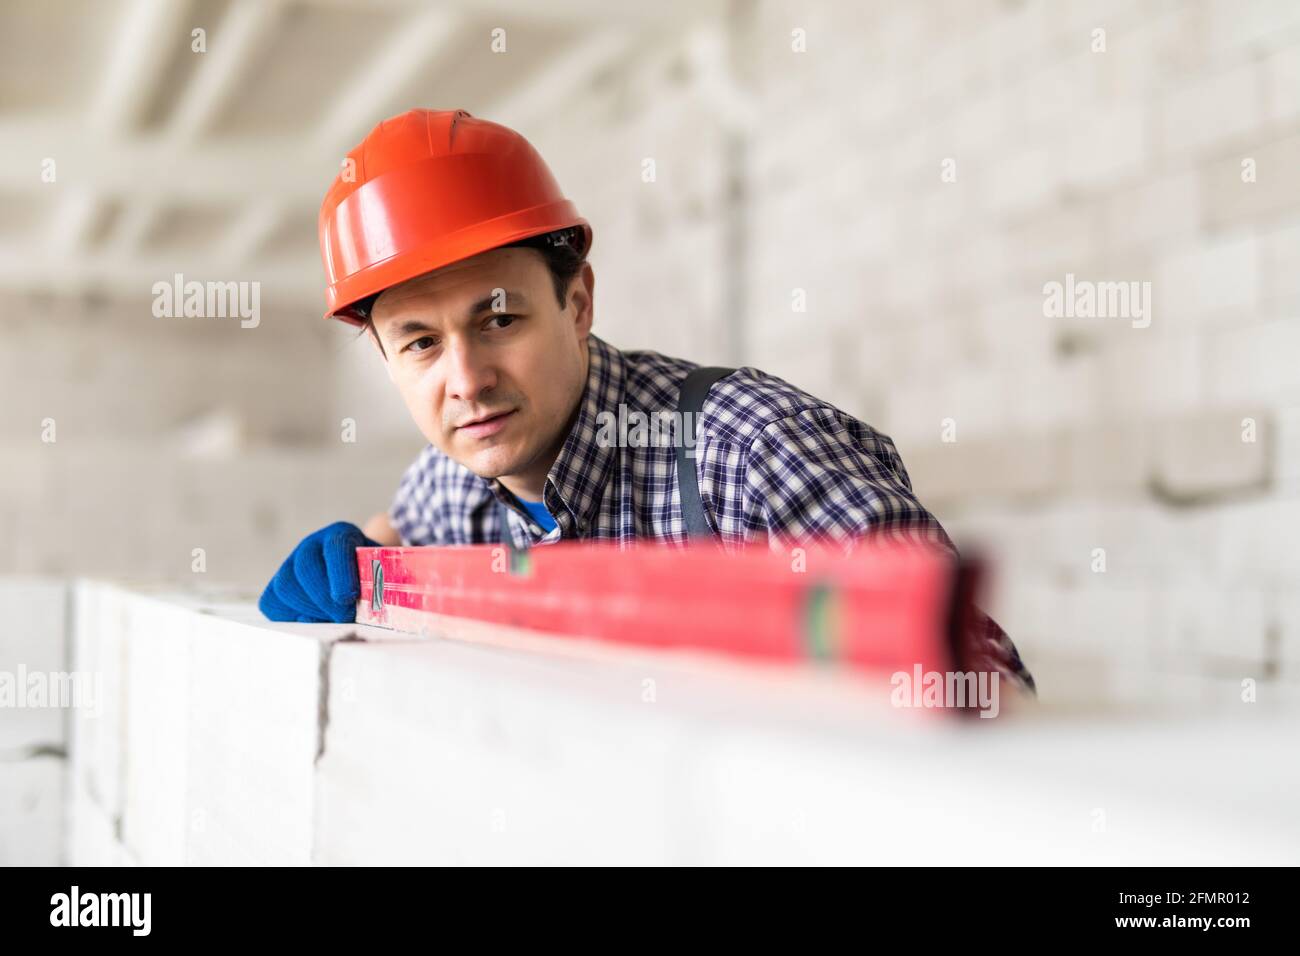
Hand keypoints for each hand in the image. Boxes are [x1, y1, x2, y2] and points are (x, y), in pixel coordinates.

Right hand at [259, 521, 379, 622]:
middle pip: (305, 567)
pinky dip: (290, 617)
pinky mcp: (278, 585)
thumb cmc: (375, 576)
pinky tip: (313, 621)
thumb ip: (383, 581)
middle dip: (324, 598)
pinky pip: (272, 603)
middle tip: (343, 617)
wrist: (360, 573)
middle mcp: (312, 544)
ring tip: (331, 621)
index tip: (348, 598)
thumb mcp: (385, 571)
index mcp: (341, 534)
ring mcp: (291, 563)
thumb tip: (379, 601)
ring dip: (309, 610)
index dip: (340, 574)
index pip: (336, 546)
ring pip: (285, 587)